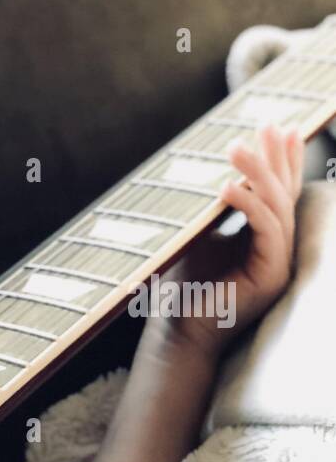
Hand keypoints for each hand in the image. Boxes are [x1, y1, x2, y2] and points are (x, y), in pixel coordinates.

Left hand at [149, 124, 302, 358]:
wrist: (177, 334)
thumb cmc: (183, 290)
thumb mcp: (198, 239)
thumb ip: (213, 211)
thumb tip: (212, 172)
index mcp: (264, 241)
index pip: (279, 193)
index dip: (281, 160)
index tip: (276, 126)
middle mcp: (278, 250)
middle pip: (285, 195)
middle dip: (275, 159)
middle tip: (263, 127)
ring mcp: (279, 264)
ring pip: (279, 208)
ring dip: (258, 175)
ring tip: (237, 151)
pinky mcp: (272, 276)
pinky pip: (268, 230)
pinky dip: (250, 206)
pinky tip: (228, 188)